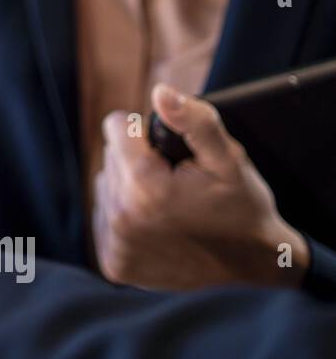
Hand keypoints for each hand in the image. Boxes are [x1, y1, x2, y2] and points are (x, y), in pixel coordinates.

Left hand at [92, 83, 309, 289]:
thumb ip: (195, 121)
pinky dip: (125, 217)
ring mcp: (115, 245)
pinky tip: (156, 224)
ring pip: (105, 186)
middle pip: (110, 156)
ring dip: (129, 187)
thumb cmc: (242, 208)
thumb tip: (161, 92)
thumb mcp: (230, 160)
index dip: (145, 132)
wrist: (253, 265)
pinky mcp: (113, 265)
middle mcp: (121, 216)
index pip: (116, 127)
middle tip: (176, 180)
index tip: (170, 150)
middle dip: (138, 160)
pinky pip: (105, 219)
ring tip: (166, 202)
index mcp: (145, 186)